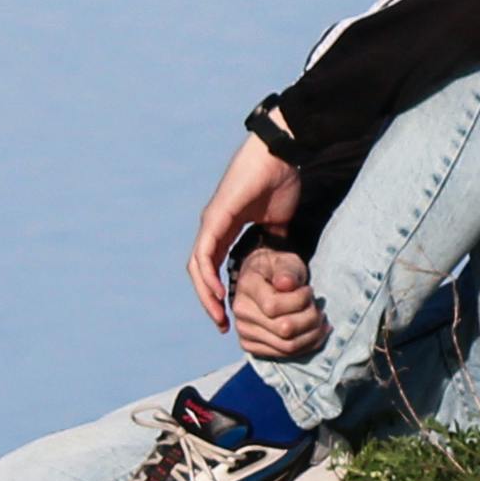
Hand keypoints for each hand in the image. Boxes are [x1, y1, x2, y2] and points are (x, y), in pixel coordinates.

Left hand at [188, 132, 301, 325]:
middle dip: (208, 301)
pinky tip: (218, 292)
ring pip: (198, 266)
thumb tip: (281, 264)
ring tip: (218, 315)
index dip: (218, 292)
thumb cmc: (280, 181)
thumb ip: (274, 241)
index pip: (213, 268)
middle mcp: (213, 228)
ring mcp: (211, 222)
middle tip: (221, 324)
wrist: (280, 156)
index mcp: (226, 230)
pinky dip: (208, 275)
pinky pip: (205, 252)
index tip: (230, 315)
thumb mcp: (278, 222)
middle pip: (201, 272)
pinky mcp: (216, 217)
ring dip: (205, 294)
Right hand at [229, 245, 328, 361]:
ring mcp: (244, 332)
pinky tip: (315, 331)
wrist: (264, 279)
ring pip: (288, 346)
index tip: (308, 290)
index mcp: (247, 286)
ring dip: (312, 334)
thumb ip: (287, 270)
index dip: (300, 300)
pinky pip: (285, 355)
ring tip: (320, 319)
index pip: (274, 307)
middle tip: (317, 307)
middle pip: (284, 330)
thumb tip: (286, 284)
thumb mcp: (286, 261)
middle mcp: (241, 312)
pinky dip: (307, 345)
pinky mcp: (252, 346)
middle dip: (310, 318)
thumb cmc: (278, 269)